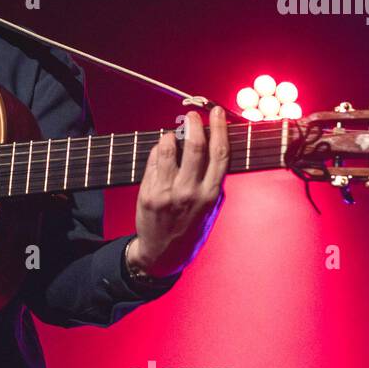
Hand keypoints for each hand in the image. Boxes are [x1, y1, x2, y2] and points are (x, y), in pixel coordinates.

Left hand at [128, 106, 227, 277]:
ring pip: (168, 151)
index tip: (218, 113)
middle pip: (195, 148)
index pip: (219, 154)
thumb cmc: (190, 228)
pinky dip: (158, 151)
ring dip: (170, 135)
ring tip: (173, 132)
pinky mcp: (148, 194)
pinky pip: (153, 162)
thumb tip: (210, 148)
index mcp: (210, 195)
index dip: (220, 129)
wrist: (163, 254)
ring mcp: (167, 193)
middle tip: (192, 115)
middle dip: (194, 125)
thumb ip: (211, 181)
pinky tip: (161, 149)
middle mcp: (190, 193)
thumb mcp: (211, 208)